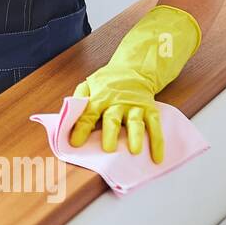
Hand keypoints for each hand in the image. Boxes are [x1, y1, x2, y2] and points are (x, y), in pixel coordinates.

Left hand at [68, 4, 201, 164]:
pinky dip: (157, 142)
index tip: (75, 142)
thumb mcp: (89, 84)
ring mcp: (135, 106)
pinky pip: (155, 126)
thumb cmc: (108, 81)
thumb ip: (79, 98)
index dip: (81, 128)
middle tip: (108, 149)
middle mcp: (117, 102)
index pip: (88, 113)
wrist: (135, 67)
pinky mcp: (150, 110)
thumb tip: (68, 116)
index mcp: (100, 97)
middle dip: (110, 133)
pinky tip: (157, 156)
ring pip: (135, 122)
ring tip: (135, 151)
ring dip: (135, 136)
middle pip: (113, 118)